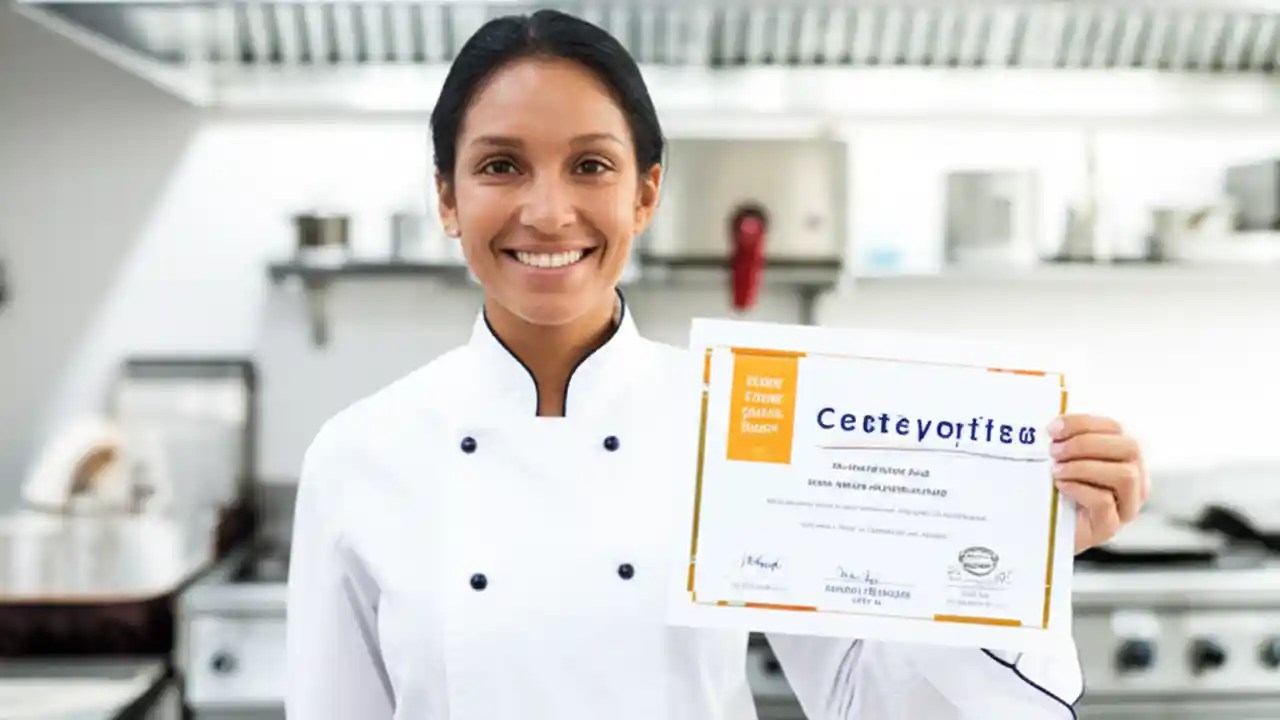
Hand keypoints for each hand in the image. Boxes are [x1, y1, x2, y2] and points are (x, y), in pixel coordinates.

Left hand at [1047, 414, 1148, 554]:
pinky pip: (1105, 502)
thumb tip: (1052, 420)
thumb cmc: (1052, 490)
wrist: (1040, 531)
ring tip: (1056, 470)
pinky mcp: (1108, 527)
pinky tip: (1060, 486)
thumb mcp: (1061, 459)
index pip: (1116, 428)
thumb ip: (1066, 438)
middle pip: (1130, 448)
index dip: (1084, 423)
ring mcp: (1125, 506)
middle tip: (1054, 450)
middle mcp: (1134, 480)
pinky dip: (1079, 488)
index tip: (1053, 428)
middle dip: (1087, 443)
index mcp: (1123, 457)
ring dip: (1085, 467)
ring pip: (1124, 475)